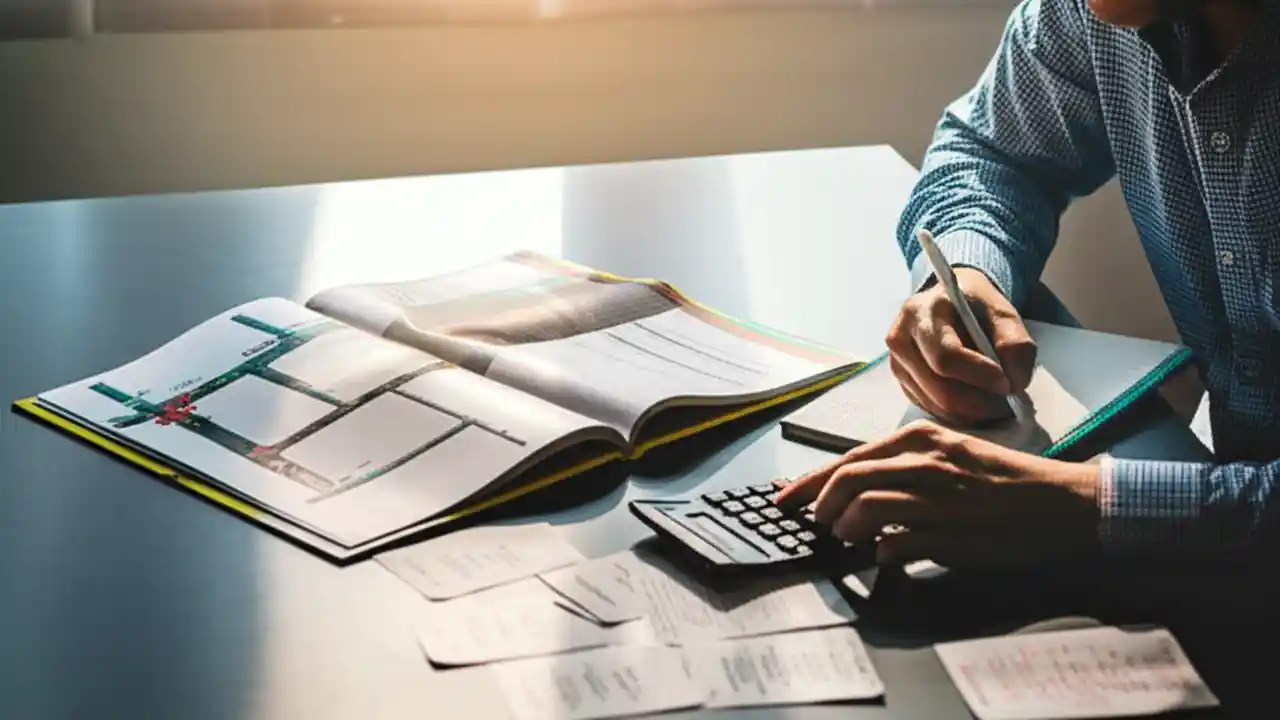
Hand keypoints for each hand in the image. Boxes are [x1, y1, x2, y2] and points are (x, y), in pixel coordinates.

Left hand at [776, 420, 1100, 568]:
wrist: (1059, 502)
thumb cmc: (1005, 481)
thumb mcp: (950, 455)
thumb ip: (906, 467)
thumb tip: (861, 491)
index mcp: (920, 437)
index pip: (848, 457)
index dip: (810, 481)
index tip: (786, 497)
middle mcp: (922, 461)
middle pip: (846, 479)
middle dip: (820, 504)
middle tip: (816, 522)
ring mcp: (934, 497)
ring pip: (864, 508)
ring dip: (847, 528)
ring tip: (849, 538)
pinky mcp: (948, 532)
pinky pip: (895, 544)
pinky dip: (881, 551)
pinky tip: (885, 554)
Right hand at [886, 267, 1035, 424]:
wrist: (949, 304)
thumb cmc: (975, 307)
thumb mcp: (1002, 313)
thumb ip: (1015, 345)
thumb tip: (1014, 385)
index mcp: (922, 312)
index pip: (946, 356)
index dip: (979, 376)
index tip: (1008, 384)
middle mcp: (900, 340)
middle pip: (940, 389)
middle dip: (980, 403)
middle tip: (1008, 405)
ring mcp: (898, 365)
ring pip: (936, 405)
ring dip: (972, 413)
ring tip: (996, 403)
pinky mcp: (902, 384)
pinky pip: (932, 410)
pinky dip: (958, 414)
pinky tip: (976, 402)